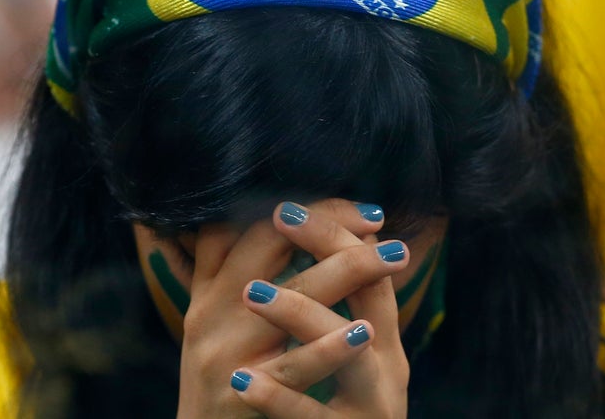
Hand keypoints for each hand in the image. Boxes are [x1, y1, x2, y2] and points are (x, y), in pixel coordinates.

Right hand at [176, 199, 409, 417]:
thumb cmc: (220, 381)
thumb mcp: (217, 322)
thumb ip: (238, 274)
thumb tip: (295, 221)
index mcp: (209, 291)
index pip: (253, 226)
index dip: (307, 210)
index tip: (357, 209)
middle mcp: (211, 313)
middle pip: (270, 244)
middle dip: (331, 226)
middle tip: (381, 221)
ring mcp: (225, 353)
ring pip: (291, 295)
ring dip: (348, 269)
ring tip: (395, 258)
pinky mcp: (242, 394)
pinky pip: (294, 366)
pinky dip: (331, 348)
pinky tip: (365, 332)